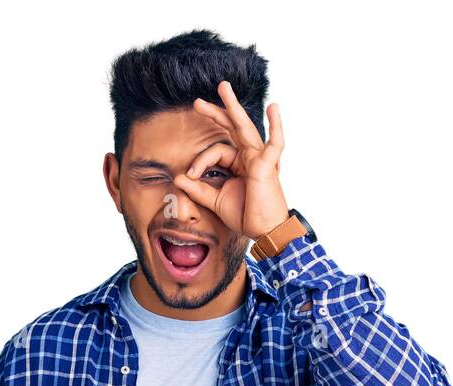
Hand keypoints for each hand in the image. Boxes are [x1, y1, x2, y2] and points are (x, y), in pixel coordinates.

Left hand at [172, 80, 289, 239]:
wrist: (265, 231)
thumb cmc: (246, 215)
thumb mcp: (216, 201)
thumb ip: (197, 189)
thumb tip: (177, 177)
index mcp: (239, 163)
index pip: (216, 150)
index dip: (200, 161)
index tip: (191, 176)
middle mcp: (249, 156)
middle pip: (231, 128)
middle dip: (215, 112)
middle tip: (196, 102)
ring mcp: (260, 158)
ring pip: (245, 127)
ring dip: (233, 106)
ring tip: (223, 87)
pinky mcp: (267, 166)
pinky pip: (275, 143)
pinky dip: (276, 125)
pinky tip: (274, 108)